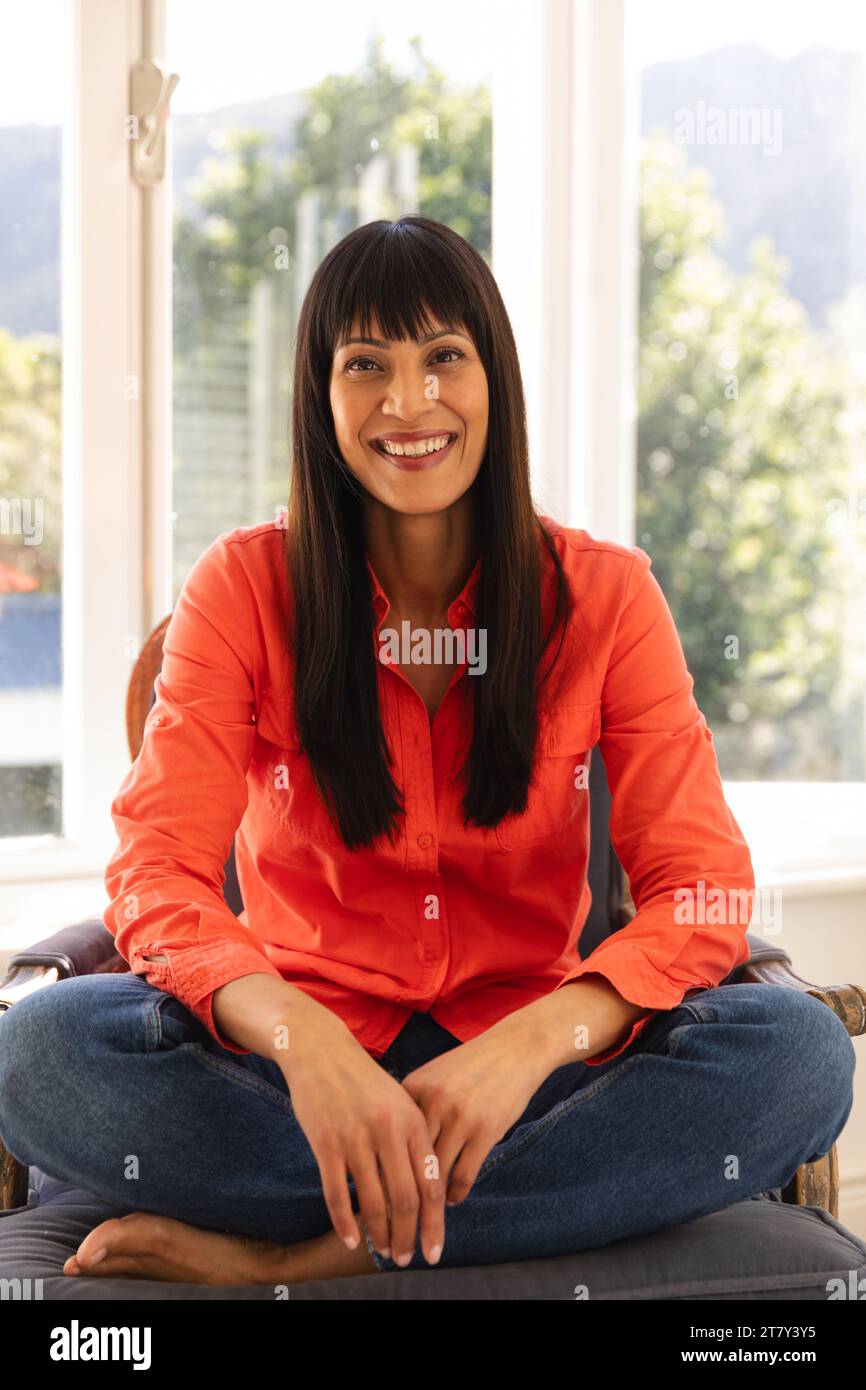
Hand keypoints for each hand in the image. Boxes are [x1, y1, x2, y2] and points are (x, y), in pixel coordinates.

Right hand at [279, 1010, 445, 1266]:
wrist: (323, 1051)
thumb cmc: (366, 1082)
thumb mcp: (400, 1103)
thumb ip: (415, 1143)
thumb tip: (428, 1193)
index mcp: (412, 1121)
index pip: (431, 1183)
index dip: (435, 1223)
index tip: (434, 1250)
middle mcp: (388, 1130)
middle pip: (405, 1198)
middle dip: (409, 1236)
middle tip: (406, 1258)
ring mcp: (355, 1137)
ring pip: (372, 1201)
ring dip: (380, 1234)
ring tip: (384, 1250)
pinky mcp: (325, 1142)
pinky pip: (337, 1194)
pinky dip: (344, 1222)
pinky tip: (351, 1239)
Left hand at [400, 1017, 548, 1205]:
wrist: (515, 1048)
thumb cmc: (471, 1066)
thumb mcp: (435, 1076)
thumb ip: (414, 1107)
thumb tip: (391, 1151)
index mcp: (414, 1086)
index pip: (389, 1137)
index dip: (383, 1167)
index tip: (379, 1191)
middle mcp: (433, 1100)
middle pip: (409, 1158)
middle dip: (403, 1190)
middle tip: (400, 1211)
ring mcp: (460, 1116)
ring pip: (436, 1172)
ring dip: (431, 1198)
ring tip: (429, 1208)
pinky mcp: (486, 1130)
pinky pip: (464, 1175)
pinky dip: (456, 1194)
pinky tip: (454, 1198)